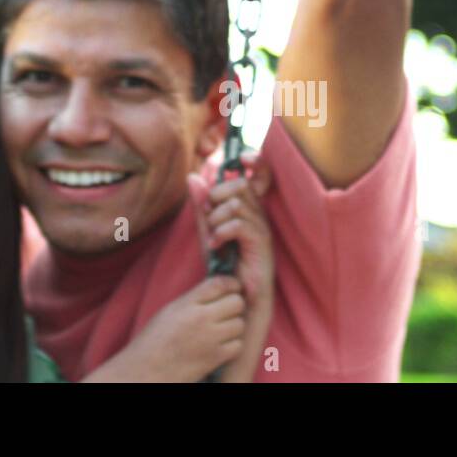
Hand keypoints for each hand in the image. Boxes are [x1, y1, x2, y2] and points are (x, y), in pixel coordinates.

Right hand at [92, 275, 245, 382]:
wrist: (144, 371)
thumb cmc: (153, 342)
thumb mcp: (169, 311)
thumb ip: (193, 300)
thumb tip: (219, 290)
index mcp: (186, 304)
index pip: (219, 284)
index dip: (232, 283)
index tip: (235, 287)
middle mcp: (200, 318)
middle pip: (236, 302)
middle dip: (235, 306)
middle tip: (228, 312)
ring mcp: (209, 339)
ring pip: (240, 324)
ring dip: (234, 326)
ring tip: (222, 331)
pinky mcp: (214, 358)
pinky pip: (238, 345)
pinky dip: (232, 345)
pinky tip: (221, 346)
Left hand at [188, 152, 273, 304]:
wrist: (235, 299)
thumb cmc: (225, 266)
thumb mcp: (208, 231)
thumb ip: (201, 206)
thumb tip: (192, 177)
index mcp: (250, 208)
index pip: (261, 174)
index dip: (256, 160)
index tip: (244, 157)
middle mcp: (260, 215)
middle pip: (241, 185)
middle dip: (217, 196)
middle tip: (208, 215)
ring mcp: (263, 229)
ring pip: (237, 205)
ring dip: (216, 218)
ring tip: (211, 236)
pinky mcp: (261, 245)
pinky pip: (239, 225)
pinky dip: (221, 233)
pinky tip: (214, 246)